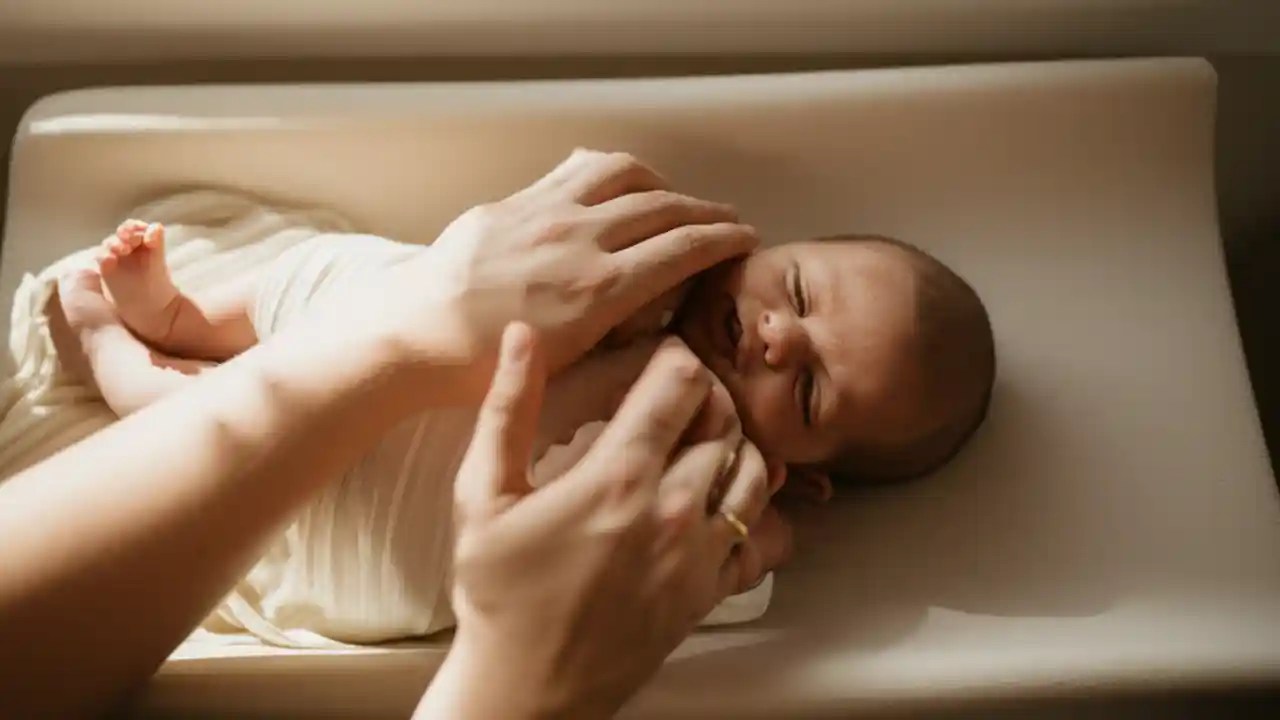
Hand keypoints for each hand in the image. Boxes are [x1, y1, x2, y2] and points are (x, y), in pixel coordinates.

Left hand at [385, 149, 757, 384]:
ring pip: (624, 174)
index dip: (724, 240)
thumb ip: (620, 338)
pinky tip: (615, 183)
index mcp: (599, 289)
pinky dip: (611, 171)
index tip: (746, 237)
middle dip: (705, 211)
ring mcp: (545, 212)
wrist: (412, 337)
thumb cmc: (483, 371)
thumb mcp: (566, 371)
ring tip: (672, 198)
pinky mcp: (514, 202)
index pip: (682, 250)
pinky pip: (576, 168)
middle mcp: (581, 239)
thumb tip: (656, 315)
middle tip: (726, 219)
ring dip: (661, 182)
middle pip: (664, 208)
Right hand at [427, 325, 769, 718]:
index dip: (673, 357)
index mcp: (617, 477)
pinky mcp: (710, 589)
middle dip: (704, 396)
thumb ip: (509, 409)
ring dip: (733, 444)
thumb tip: (522, 337)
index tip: (655, 361)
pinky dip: (751, 505)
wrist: (526, 688)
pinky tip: (715, 499)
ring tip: (697, 442)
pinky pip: (759, 532)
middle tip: (675, 399)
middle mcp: (671, 510)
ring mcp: (698, 553)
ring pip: (753, 469)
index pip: (681, 383)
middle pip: (724, 419)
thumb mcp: (482, 495)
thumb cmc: (498, 593)